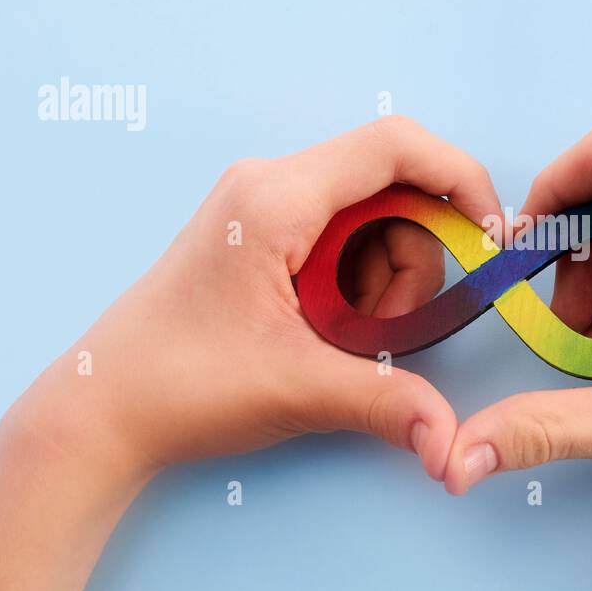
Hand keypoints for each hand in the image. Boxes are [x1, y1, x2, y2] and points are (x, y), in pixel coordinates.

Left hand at [0, 117, 499, 590]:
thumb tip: (455, 444)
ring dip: (384, 280)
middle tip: (384, 329)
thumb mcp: (298, 390)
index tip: (492, 236)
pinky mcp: (257, 234)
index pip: (396, 146)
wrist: (99, 412)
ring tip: (344, 340)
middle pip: (392, 190)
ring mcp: (261, 206)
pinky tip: (327, 331)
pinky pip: (340, 239)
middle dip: (413, 260)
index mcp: (276, 197)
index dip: (460, 179)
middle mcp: (269, 184)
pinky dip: (356, 285)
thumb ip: (390, 403)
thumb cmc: (181, 386)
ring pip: (370, 219)